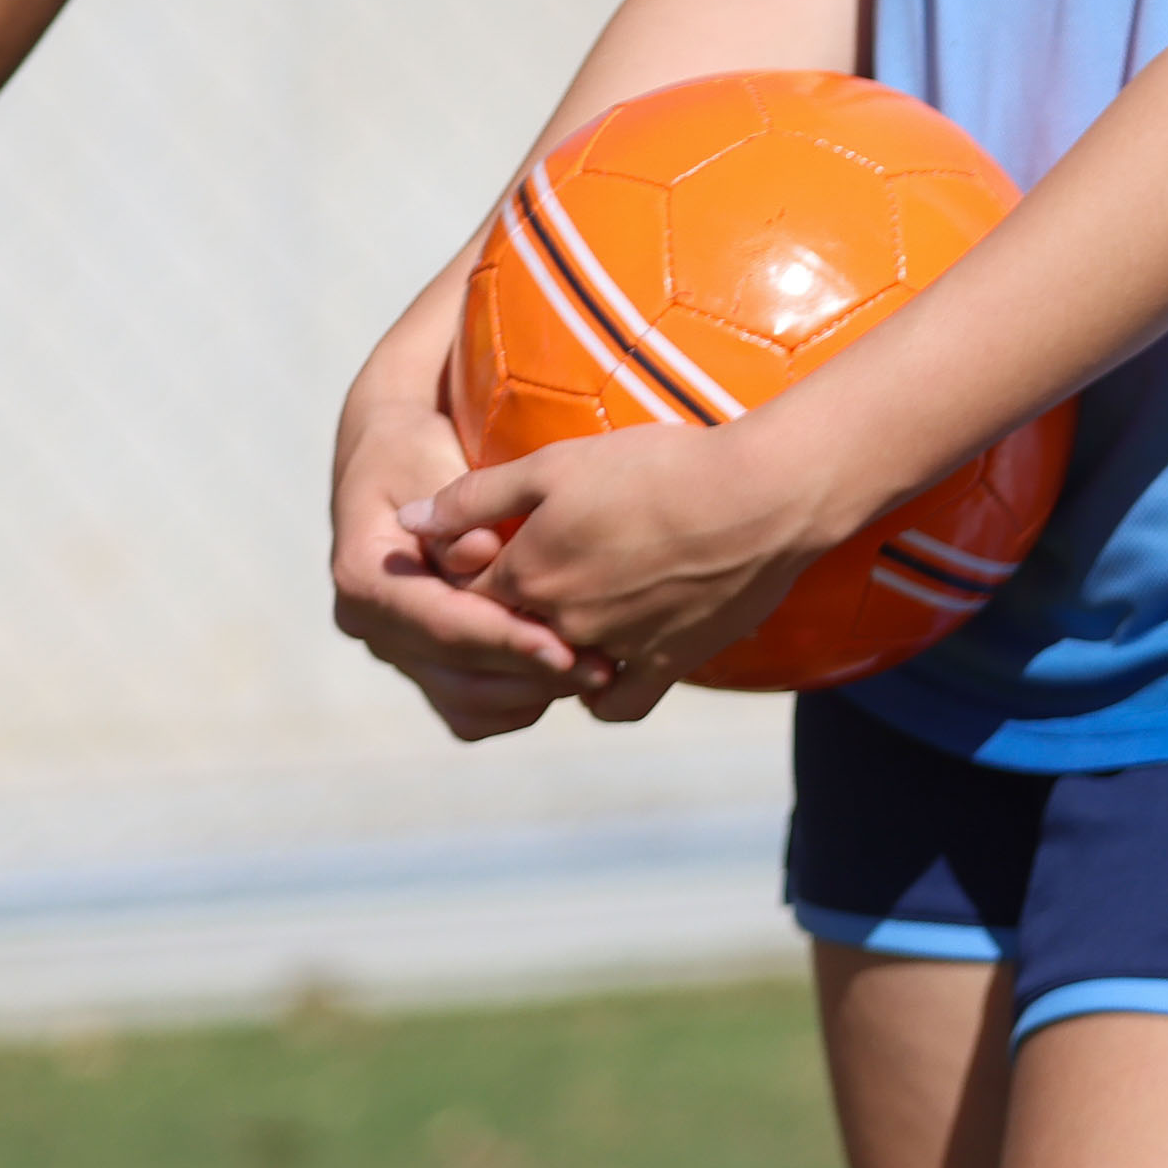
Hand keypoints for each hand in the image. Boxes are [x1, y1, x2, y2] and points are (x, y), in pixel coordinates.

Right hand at [327, 355, 592, 740]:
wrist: (398, 458)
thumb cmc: (422, 450)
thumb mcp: (436, 461)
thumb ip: (462, 508)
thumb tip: (479, 554)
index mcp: (363, 575)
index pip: (440, 622)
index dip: (504, 639)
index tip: (565, 648)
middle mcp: (369, 625)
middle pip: (456, 673)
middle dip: (531, 674)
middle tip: (602, 669)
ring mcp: (396, 650)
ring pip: (466, 704)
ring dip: (531, 694)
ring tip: (595, 674)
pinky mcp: (424, 665)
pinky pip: (471, 711)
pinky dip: (518, 702)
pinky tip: (566, 678)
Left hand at [413, 411, 851, 718]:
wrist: (761, 496)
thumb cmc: (658, 467)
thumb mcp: (556, 464)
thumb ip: (475, 496)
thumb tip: (406, 521)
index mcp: (526, 575)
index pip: (465, 592)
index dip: (472, 570)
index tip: (490, 547)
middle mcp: (560, 626)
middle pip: (508, 635)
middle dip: (509, 614)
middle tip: (539, 570)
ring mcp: (614, 653)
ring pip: (557, 671)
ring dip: (553, 650)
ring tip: (575, 604)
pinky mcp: (666, 668)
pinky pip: (616, 703)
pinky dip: (602, 690)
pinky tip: (605, 660)